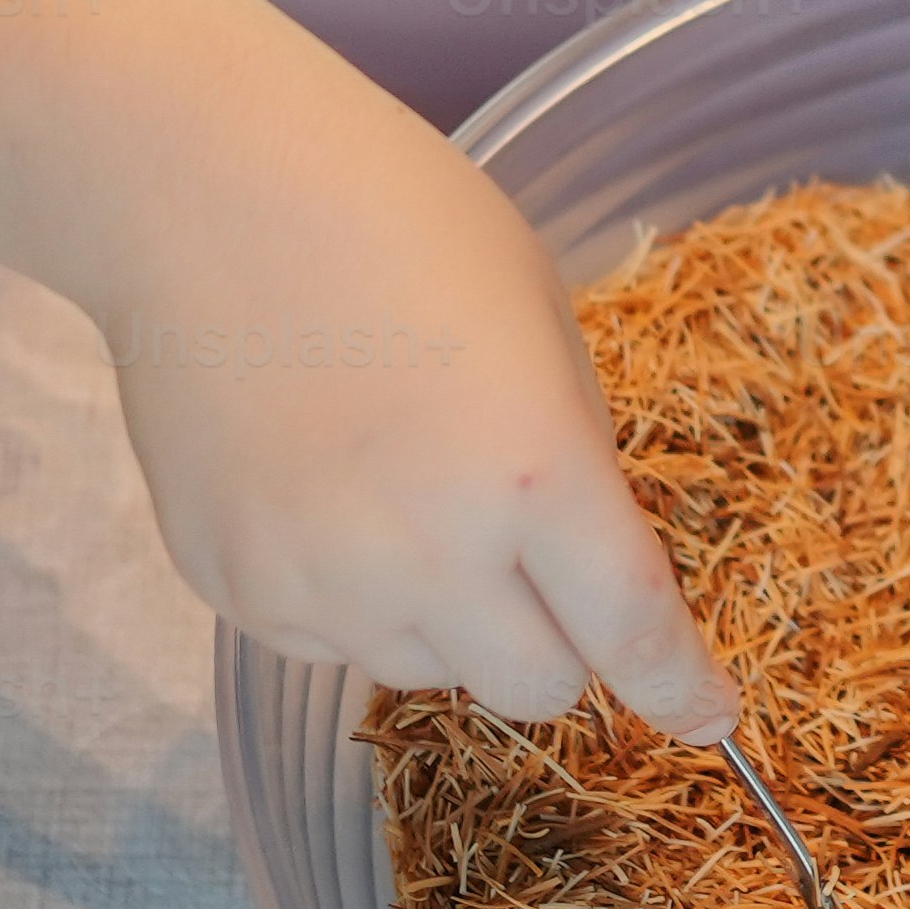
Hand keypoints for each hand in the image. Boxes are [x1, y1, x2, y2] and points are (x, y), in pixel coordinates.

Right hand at [88, 72, 731, 732]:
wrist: (199, 190)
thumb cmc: (393, 218)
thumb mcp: (541, 317)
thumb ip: (577, 455)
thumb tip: (591, 561)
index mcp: (530, 472)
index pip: (631, 633)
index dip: (682, 688)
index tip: (710, 718)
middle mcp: (426, 553)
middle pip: (535, 689)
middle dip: (559, 644)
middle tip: (535, 562)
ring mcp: (317, 581)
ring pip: (430, 671)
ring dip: (450, 618)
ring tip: (404, 490)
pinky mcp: (233, 586)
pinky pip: (329, 643)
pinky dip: (352, 599)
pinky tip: (326, 491)